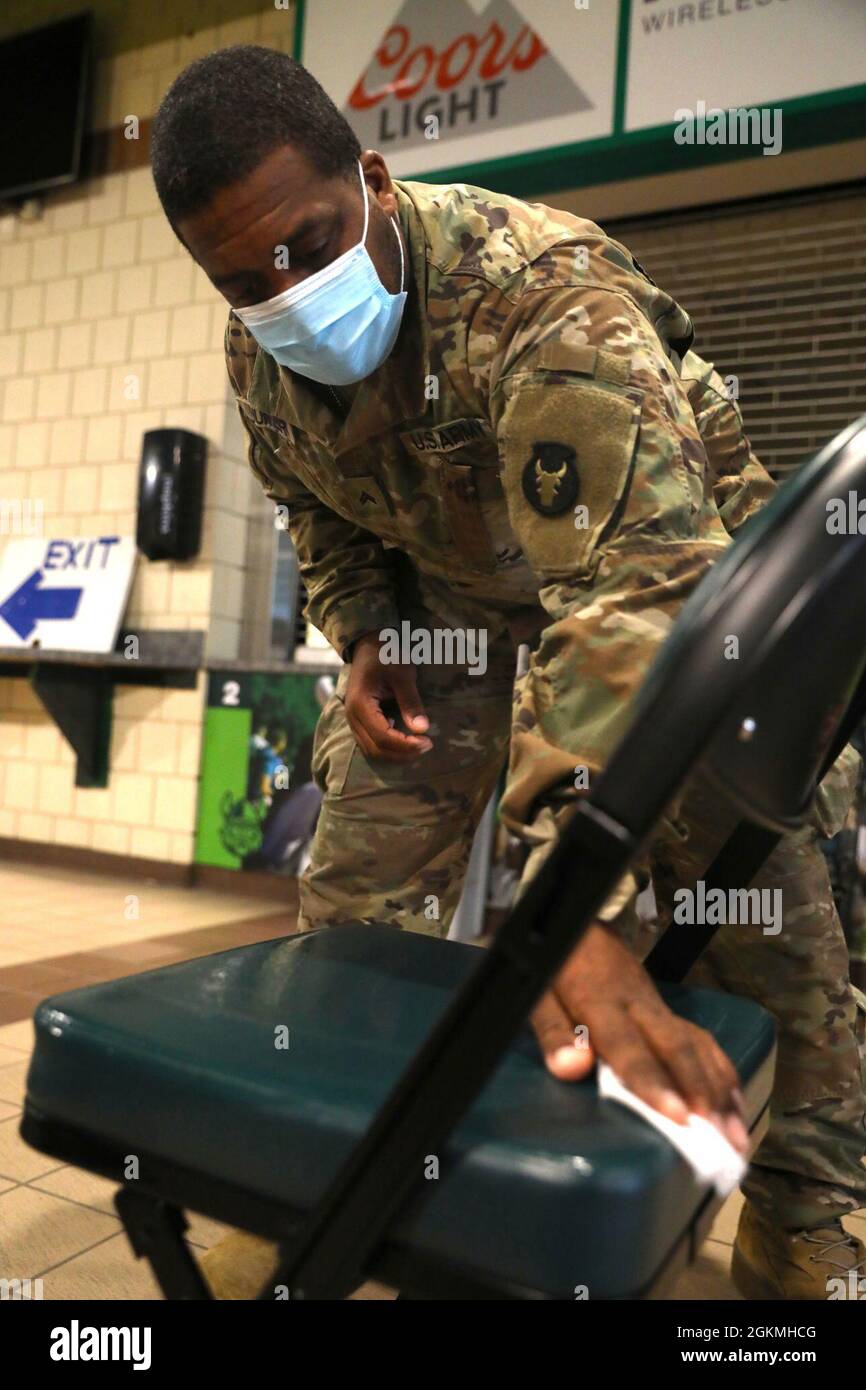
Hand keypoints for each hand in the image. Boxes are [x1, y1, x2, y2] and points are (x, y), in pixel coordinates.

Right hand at [345, 632, 433, 762]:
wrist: (368, 644)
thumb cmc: (387, 654)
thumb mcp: (403, 674)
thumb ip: (411, 702)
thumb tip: (422, 729)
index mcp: (361, 705)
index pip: (383, 737)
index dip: (406, 745)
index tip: (428, 742)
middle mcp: (352, 717)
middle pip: (376, 749)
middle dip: (402, 754)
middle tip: (427, 746)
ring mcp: (352, 720)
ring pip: (372, 750)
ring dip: (395, 754)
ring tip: (418, 747)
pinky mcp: (358, 721)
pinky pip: (370, 743)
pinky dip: (388, 748)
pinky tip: (405, 740)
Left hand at [530, 922, 748, 1152]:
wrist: (579, 926)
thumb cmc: (555, 967)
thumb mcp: (538, 993)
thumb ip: (554, 1033)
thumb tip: (572, 1069)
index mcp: (601, 1001)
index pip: (628, 1046)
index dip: (654, 1083)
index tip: (679, 1117)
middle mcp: (639, 1004)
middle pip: (678, 1047)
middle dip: (703, 1094)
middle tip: (723, 1138)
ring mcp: (659, 1006)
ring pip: (698, 1045)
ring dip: (720, 1091)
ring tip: (736, 1136)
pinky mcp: (669, 1010)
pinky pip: (703, 1040)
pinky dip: (723, 1073)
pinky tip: (734, 1104)